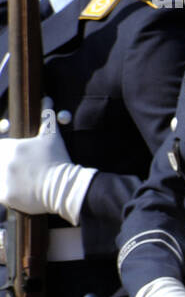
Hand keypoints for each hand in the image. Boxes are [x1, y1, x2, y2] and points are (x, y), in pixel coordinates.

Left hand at [0, 100, 96, 222]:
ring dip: (3, 176)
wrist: (66, 187)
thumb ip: (46, 118)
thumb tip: (47, 99)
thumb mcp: (52, 137)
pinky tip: (18, 190)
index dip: (2, 146)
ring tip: (18, 178)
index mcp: (10, 148)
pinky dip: (5, 192)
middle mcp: (3, 163)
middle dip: (3, 163)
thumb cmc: (59, 160)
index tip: (8, 148)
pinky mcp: (5, 196)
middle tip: (16, 167)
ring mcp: (3, 181)